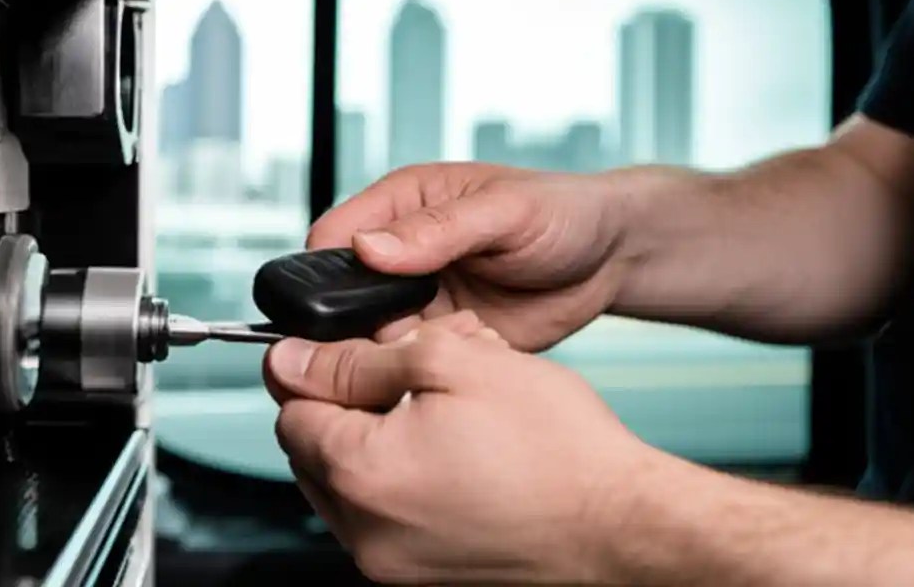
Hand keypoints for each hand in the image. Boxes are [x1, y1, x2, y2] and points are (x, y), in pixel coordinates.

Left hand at [266, 312, 655, 584]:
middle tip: (409, 375)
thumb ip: (358, 359)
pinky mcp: (421, 576)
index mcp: (359, 472)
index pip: (290, 408)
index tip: (347, 350)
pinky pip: (383, 515)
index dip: (317, 366)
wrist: (622, 525)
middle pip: (313, 448)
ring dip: (376, 437)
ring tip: (442, 411)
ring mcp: (391, 563)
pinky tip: (454, 451)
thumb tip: (294, 359)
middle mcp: (364, 531)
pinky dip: (403, 477)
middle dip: (349, 401)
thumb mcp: (451, 362)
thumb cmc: (557, 450)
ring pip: (347, 481)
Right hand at [309, 162, 630, 351]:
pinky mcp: (442, 337)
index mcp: (401, 205)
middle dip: (350, 325)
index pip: (333, 238)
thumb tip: (369, 247)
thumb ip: (437, 230)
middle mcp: (400, 254)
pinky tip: (448, 371)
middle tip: (383, 343)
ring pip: (369, 336)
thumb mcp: (503, 211)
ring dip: (386, 353)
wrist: (611, 259)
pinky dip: (418, 373)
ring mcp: (418, 299)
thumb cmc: (562, 212)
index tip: (333, 308)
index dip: (323, 274)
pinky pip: (409, 362)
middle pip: (341, 296)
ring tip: (427, 356)